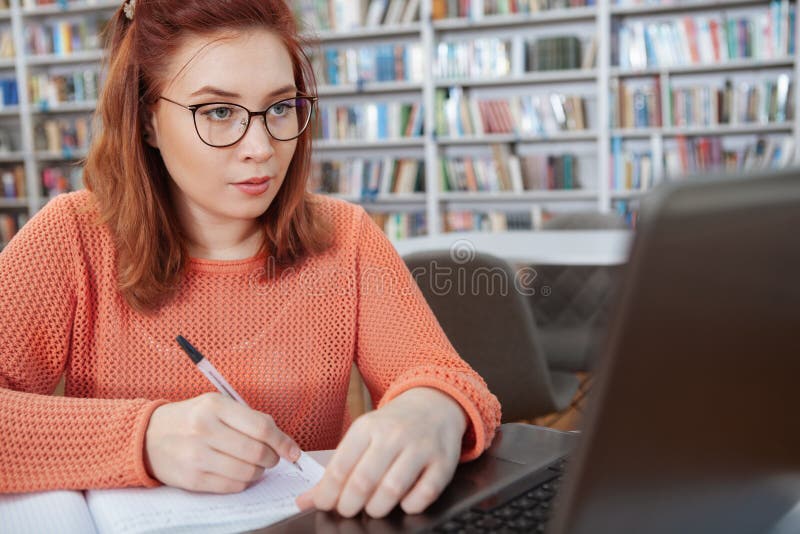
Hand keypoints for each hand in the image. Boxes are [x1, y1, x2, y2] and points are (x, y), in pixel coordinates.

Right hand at [144, 392, 300, 492]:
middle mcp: (204, 430)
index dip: (283, 441)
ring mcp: (196, 456)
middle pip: (256, 452)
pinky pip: (231, 486)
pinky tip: (239, 473)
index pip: (261, 427)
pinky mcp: (192, 479)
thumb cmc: (192, 418)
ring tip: (255, 466)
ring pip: (246, 472)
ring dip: (259, 472)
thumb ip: (248, 418)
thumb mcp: (217, 405)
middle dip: (273, 458)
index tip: (292, 450)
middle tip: (272, 458)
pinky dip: (243, 482)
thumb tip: (282, 440)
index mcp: (214, 406)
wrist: (149, 436)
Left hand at [297, 387, 466, 517]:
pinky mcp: (443, 462)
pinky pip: (424, 494)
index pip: (341, 466)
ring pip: (392, 489)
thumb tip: (305, 501)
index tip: (326, 504)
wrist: (433, 404)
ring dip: (377, 508)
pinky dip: (410, 505)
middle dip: (349, 505)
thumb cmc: (392, 426)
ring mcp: (420, 448)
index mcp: (368, 427)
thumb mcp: (362, 436)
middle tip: (348, 510)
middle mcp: (394, 435)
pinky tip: (403, 502)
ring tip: (372, 508)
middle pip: (363, 481)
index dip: (328, 493)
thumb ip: (336, 468)